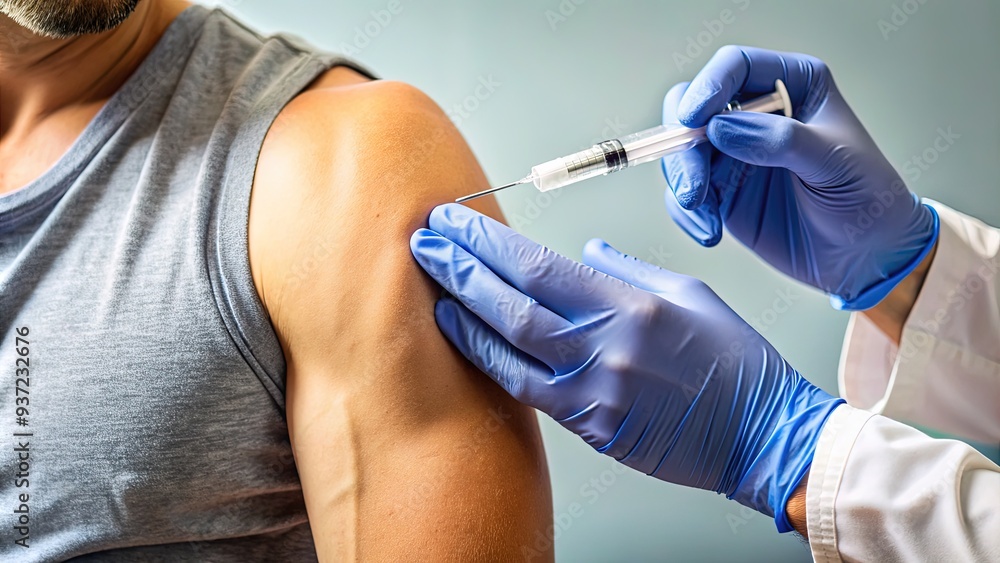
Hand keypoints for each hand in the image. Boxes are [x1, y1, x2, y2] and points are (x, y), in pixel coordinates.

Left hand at [410, 204, 842, 530]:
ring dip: (462, 310)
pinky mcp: (592, 425)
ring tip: (430, 282)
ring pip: (510, 344)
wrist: (763, 434)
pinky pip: (525, 389)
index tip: (456, 221)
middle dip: (461, 266)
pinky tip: (461, 336)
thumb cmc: (733, 362)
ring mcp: (596, 389)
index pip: (540, 266)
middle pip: (513, 300)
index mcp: (631, 304)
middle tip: (424, 240)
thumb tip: (583, 254)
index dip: (488, 242)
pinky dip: (487, 359)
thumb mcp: (689, 294)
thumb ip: (626, 272)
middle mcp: (607, 345)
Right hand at [661, 46, 937, 309]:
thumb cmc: (866, 194)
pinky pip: (685, 194)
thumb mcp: (834, 161)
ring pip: (681, 152)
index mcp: (790, 86)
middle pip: (692, 107)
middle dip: (682, 143)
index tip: (693, 119)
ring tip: (703, 214)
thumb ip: (781, 140)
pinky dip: (688, 214)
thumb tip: (718, 128)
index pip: (735, 66)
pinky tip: (710, 233)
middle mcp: (754, 114)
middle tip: (693, 184)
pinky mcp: (721, 192)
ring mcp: (733, 154)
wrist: (868, 252)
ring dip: (682, 182)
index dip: (707, 86)